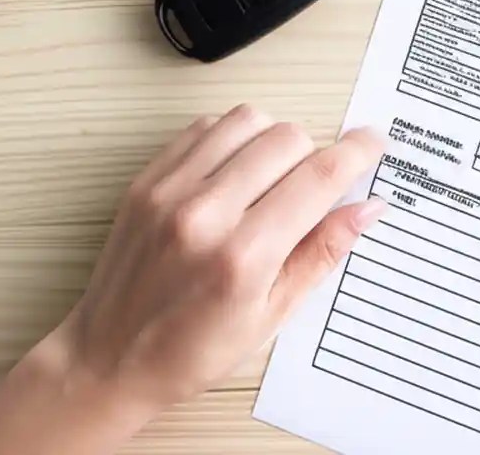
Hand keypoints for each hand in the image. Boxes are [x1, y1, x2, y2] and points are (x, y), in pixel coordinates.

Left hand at [0, 106, 385, 454]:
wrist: (108, 360)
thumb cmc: (188, 351)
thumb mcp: (272, 315)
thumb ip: (322, 252)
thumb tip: (367, 208)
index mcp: (243, 257)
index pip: (318, 177)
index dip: (356, 153)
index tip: (371, 143)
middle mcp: (204, 214)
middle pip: (287, 138)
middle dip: (315, 154)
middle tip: (313, 187)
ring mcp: (169, 191)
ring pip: (247, 120)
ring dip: (273, 139)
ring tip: (272, 177)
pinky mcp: (146, 180)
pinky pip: (204, 127)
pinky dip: (232, 138)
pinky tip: (235, 172)